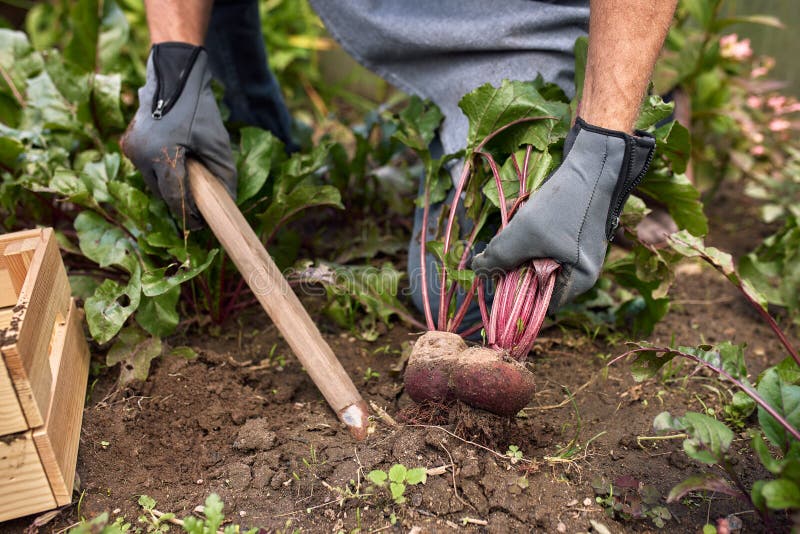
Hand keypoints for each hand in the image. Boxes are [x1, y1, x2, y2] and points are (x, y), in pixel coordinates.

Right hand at [121, 42, 235, 228]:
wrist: (174, 73)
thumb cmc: (197, 106)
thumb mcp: (217, 140)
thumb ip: (224, 172)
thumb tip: (229, 200)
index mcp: (159, 155)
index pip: (175, 197)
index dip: (190, 214)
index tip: (203, 225)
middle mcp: (139, 154)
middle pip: (162, 192)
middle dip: (181, 201)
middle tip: (201, 210)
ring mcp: (131, 148)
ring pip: (153, 181)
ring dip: (171, 186)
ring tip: (192, 187)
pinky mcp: (130, 143)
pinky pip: (148, 168)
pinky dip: (162, 172)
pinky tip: (178, 168)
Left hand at [471, 117, 655, 310]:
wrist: (594, 162)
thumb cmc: (564, 203)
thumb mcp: (524, 234)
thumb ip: (498, 257)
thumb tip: (476, 271)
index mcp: (579, 281)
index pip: (540, 303)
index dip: (516, 295)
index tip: (496, 278)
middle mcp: (581, 271)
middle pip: (536, 283)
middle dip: (516, 269)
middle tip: (504, 250)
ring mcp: (577, 252)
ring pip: (536, 261)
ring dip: (521, 250)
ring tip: (519, 231)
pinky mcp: (571, 234)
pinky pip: (542, 246)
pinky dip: (529, 237)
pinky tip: (527, 220)